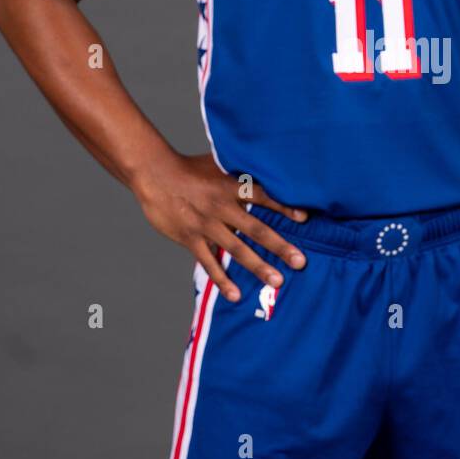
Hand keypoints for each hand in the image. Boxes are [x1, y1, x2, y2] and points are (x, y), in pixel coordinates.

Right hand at [132, 151, 306, 302]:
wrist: (154, 174)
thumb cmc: (189, 168)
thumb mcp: (218, 163)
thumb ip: (241, 170)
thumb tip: (267, 167)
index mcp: (230, 186)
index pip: (263, 196)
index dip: (283, 206)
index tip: (304, 218)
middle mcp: (221, 207)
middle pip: (256, 229)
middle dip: (280, 246)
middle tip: (300, 262)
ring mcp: (206, 225)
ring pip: (236, 249)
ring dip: (258, 266)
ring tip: (278, 281)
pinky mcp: (190, 239)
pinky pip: (209, 263)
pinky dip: (222, 280)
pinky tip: (236, 294)